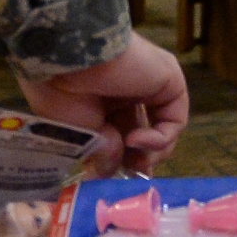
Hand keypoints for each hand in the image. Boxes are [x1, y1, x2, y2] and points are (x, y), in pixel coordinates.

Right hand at [18, 31, 188, 172]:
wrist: (68, 59)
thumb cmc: (61, 93)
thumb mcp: (76, 132)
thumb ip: (100, 150)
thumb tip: (112, 168)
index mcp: (99, 99)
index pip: (119, 135)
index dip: (118, 161)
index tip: (109, 178)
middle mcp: (126, 91)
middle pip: (143, 135)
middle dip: (136, 161)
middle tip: (125, 175)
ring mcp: (149, 85)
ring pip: (163, 131)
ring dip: (148, 154)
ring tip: (130, 160)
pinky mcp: (169, 80)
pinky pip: (175, 120)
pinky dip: (159, 139)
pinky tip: (134, 140)